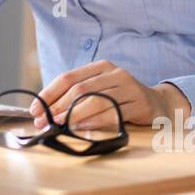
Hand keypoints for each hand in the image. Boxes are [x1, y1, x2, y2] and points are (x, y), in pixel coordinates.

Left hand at [30, 59, 192, 130]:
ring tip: (58, 125)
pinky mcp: (139, 104)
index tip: (35, 109)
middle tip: (44, 121)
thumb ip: (78, 96)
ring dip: (72, 115)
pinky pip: (112, 113)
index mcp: (101, 67)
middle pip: (79, 89)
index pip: (68, 77)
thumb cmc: (122, 99)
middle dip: (57, 107)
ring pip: (94, 100)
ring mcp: (129, 88)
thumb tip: (45, 111)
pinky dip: (93, 122)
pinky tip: (80, 128)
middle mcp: (115, 73)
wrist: (159, 104)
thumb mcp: (101, 90)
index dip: (49, 93)